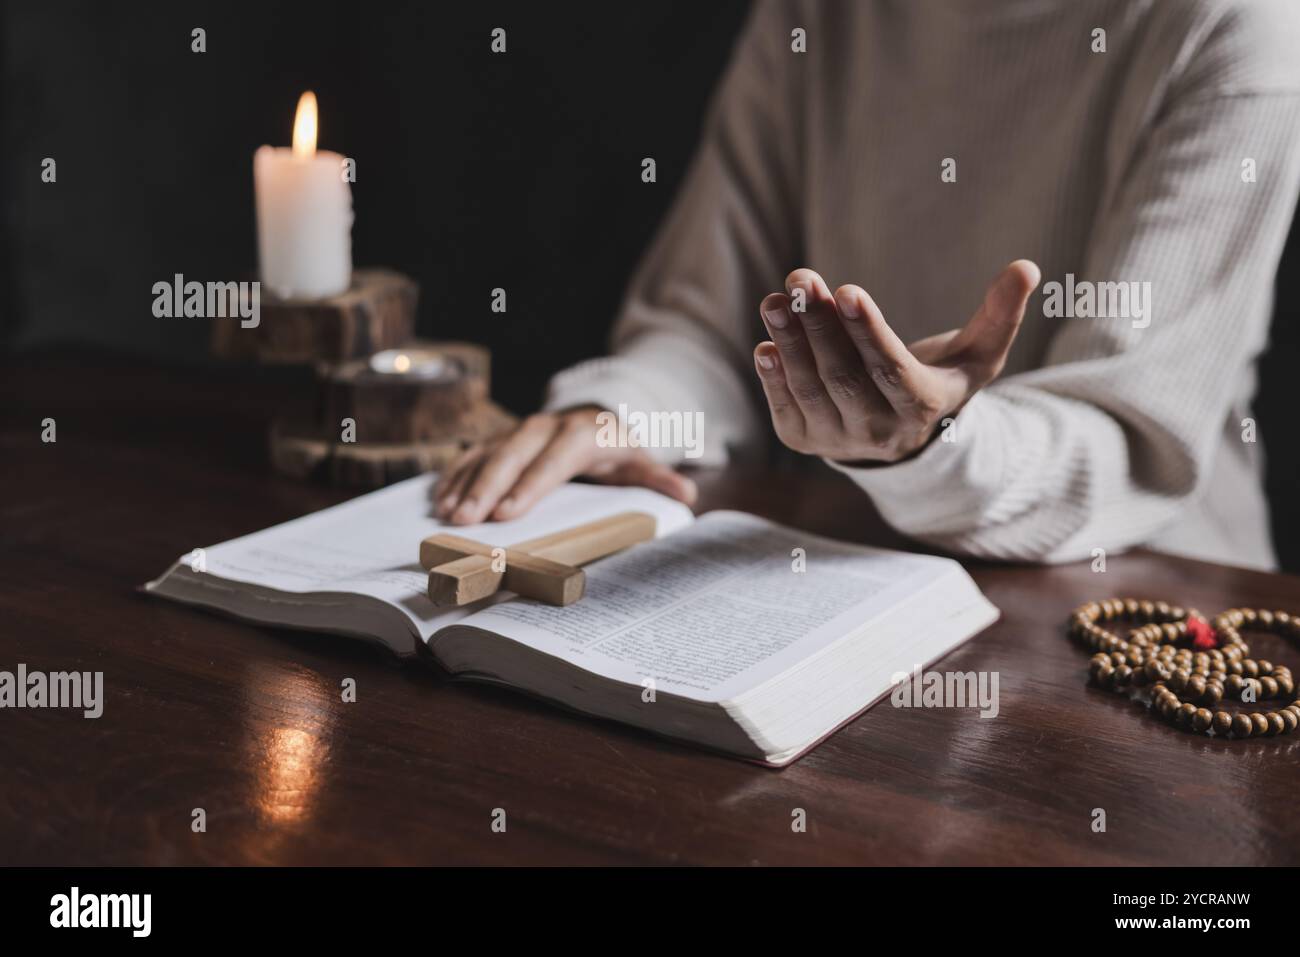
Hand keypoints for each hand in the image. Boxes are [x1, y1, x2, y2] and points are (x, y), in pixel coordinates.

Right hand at [433, 406, 697, 524]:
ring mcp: (517, 431)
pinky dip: (455, 474)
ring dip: (465, 483)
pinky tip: (439, 498)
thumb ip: (658, 479)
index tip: (507, 514)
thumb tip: (686, 494)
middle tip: (466, 519)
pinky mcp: (500, 438)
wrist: (596, 415)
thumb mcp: (640, 461)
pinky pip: (472, 453)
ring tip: (447, 514)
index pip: (552, 461)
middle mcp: (544, 427)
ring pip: (486, 453)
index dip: (529, 487)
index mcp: (580, 435)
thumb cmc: (616, 450)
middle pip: (512, 456)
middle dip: (486, 488)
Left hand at [752, 261, 1039, 463]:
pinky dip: (773, 378)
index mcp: (923, 407)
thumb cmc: (939, 379)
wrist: (899, 438)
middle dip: (819, 327)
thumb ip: (1001, 315)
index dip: (867, 332)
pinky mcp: (805, 440)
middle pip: (844, 377)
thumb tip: (1027, 268)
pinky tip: (766, 344)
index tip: (847, 290)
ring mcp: (839, 440)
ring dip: (789, 344)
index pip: (891, 369)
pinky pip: (785, 408)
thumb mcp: (976, 355)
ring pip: (810, 389)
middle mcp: (879, 432)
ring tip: (776, 301)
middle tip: (800, 280)